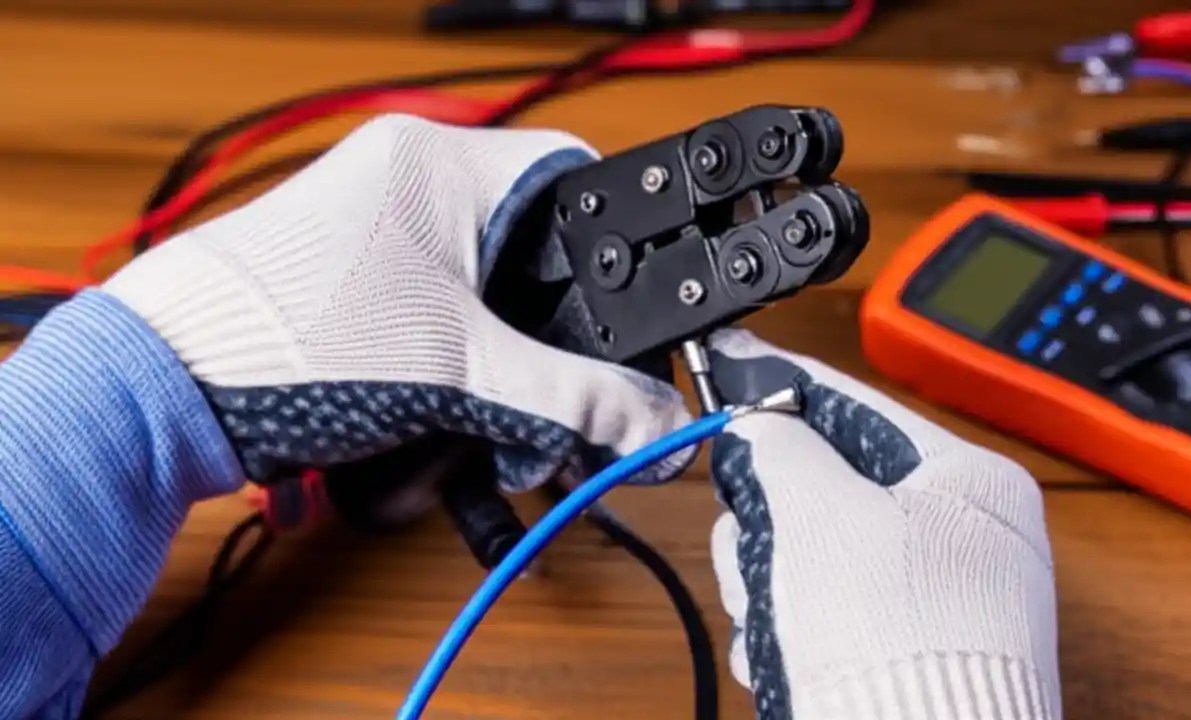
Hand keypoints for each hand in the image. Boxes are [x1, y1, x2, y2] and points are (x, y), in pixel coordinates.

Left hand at [103, 114, 693, 492]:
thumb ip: (574, 401)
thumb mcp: (461, 373)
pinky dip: (439, 405)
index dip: (612, 261)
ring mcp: (376, 244)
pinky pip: (431, 343)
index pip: (573, 185)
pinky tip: (426, 464)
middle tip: (553, 427)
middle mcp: (408, 191)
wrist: (157, 391)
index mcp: (441, 167)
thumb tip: (654, 419)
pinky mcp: (351, 297)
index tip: (625, 333)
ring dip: (487, 403)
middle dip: (541, 368)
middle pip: (529, 271)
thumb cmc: (282, 342)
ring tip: (480, 464)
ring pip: (480, 319)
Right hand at [706, 329, 1059, 719]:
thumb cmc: (890, 640)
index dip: (783, 383)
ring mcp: (932, 601)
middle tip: (755, 540)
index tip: (731, 358)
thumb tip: (757, 424)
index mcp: (969, 485)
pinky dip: (790, 625)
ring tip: (776, 616)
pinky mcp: (897, 653)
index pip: (857, 406)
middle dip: (772, 519)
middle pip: (824, 486)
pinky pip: (822, 608)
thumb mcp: (819, 515)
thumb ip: (780, 446)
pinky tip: (786, 652)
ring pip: (810, 552)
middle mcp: (962, 538)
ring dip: (770, 580)